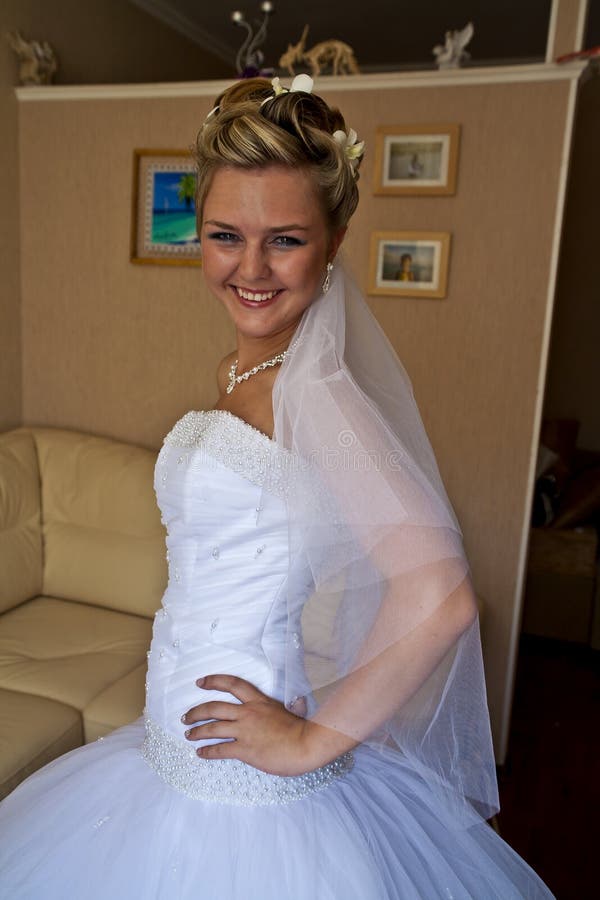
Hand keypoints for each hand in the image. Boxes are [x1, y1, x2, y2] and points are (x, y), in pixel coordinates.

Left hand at [181, 674, 318, 775]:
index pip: (232, 684)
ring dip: (197, 731)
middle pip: (214, 707)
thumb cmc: (302, 729)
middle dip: (197, 711)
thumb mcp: (290, 709)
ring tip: (188, 734)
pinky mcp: (245, 749)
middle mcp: (248, 713)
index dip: (214, 681)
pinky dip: (207, 751)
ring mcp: (245, 731)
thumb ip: (283, 707)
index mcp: (259, 701)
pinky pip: (220, 749)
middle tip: (186, 716)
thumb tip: (296, 704)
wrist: (306, 744)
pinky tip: (200, 753)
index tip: (200, 682)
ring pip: (213, 728)